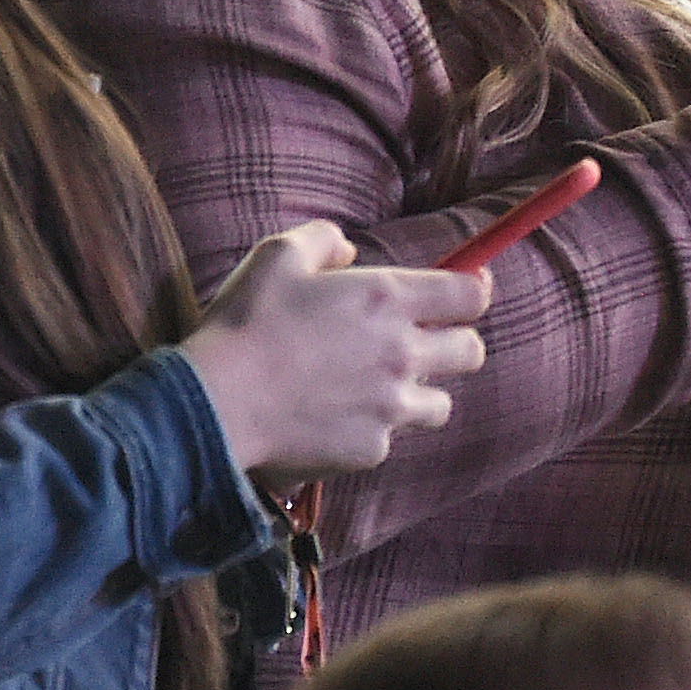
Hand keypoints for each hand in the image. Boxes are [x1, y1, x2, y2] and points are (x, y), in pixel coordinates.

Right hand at [176, 221, 490, 481]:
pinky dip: (373, 428)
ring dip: (418, 393)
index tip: (465, 293)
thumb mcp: (277, 255)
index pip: (470, 294)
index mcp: (387, 297)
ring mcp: (392, 405)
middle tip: (419, 345)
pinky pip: (392, 438)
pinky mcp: (373, 447)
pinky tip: (336, 418)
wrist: (217, 402)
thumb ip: (324, 241)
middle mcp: (402, 352)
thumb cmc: (245, 324)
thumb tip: (348, 252)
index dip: (473, 290)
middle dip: (454, 345)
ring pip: (440, 404)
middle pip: (472, 352)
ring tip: (375, 389)